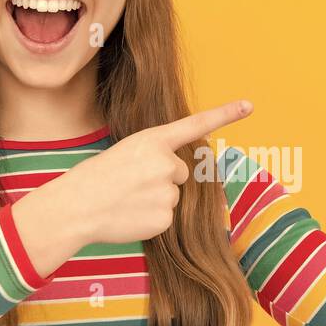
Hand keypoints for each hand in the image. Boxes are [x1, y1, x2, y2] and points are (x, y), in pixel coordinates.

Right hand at [46, 99, 253, 245]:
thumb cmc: (96, 178)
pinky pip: (167, 219)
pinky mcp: (165, 218)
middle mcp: (166, 163)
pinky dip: (151, 220)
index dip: (225, 114)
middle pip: (181, 173)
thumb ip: (156, 157)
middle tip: (131, 184)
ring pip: (173, 197)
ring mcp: (167, 191)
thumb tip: (179, 177)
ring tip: (126, 200)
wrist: (75, 207)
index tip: (249, 105)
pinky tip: (130, 215)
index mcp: (153, 140)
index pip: (195, 124)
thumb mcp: (126, 153)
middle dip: (163, 179)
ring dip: (155, 200)